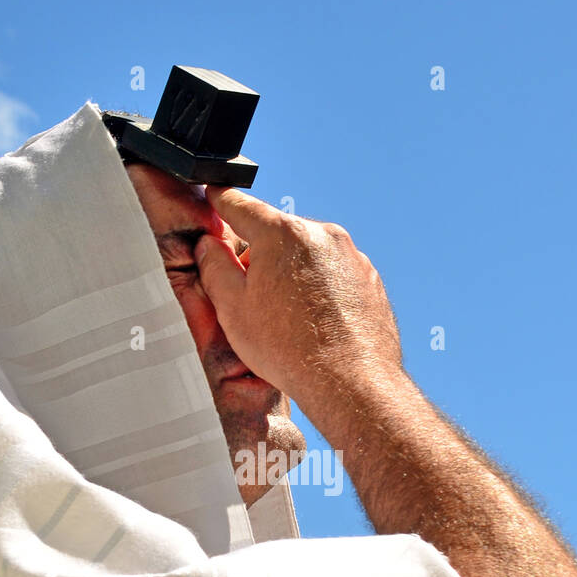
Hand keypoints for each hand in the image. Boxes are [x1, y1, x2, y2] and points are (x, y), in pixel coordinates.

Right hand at [193, 188, 402, 417]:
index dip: (221, 201)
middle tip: (254, 300)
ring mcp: (350, 256)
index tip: (216, 195)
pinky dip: (321, 291)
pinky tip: (315, 324)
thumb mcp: (232, 309)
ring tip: (290, 322)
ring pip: (307, 256)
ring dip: (292, 276)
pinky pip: (334, 275)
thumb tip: (208, 247)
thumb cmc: (292, 351)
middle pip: (277, 235)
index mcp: (282, 235)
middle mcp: (321, 235)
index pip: (240, 205)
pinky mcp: (368, 278)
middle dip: (261, 258)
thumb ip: (214, 268)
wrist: (350, 382)